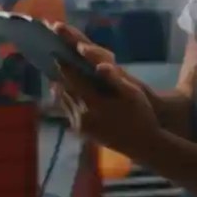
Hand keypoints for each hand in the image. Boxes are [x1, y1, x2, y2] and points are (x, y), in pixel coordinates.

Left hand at [49, 24, 162, 160]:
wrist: (143, 145)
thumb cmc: (141, 115)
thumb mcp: (133, 94)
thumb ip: (114, 79)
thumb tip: (98, 65)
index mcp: (95, 105)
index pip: (73, 80)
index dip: (64, 65)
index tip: (56, 51)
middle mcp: (83, 117)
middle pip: (64, 90)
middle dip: (59, 74)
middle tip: (53, 57)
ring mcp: (80, 127)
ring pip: (63, 101)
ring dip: (60, 86)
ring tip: (57, 71)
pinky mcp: (80, 133)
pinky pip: (67, 112)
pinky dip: (65, 99)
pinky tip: (66, 90)